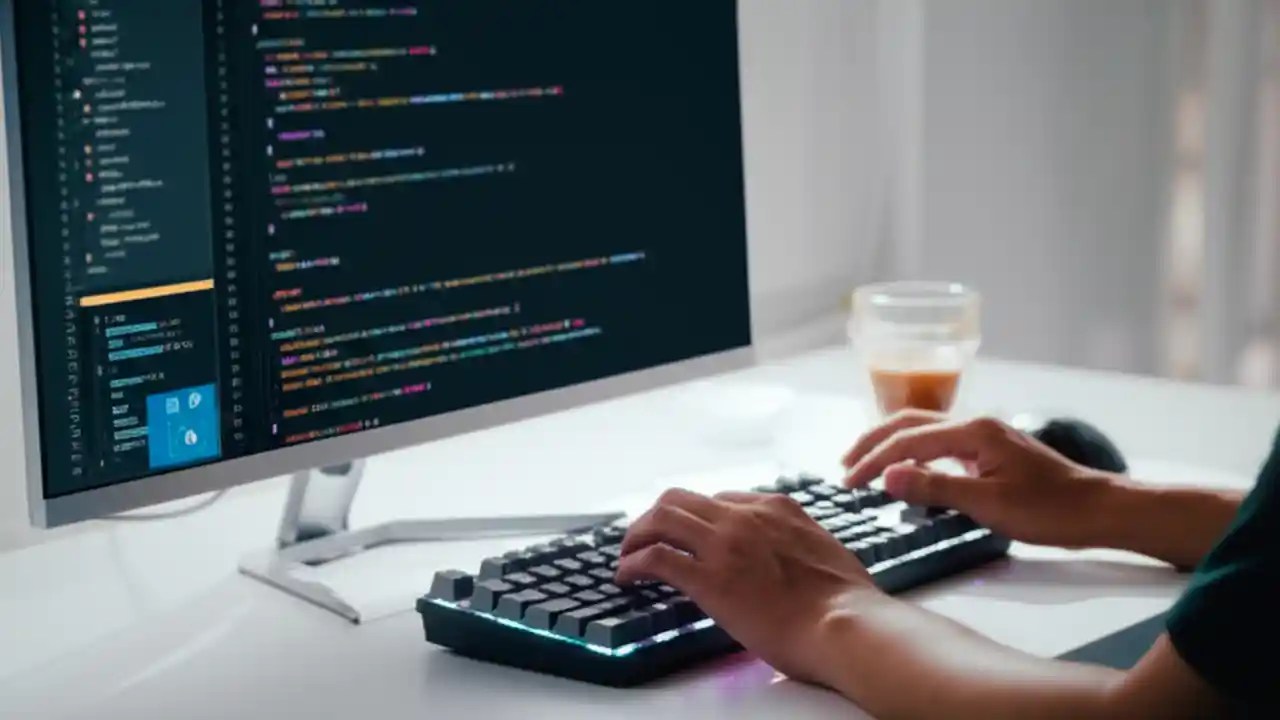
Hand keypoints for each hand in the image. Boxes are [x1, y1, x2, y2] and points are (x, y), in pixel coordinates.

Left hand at [615, 489, 886, 686]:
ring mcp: (724, 544)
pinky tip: (626, 578)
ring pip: (660, 518)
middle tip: (645, 539)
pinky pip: (655, 559)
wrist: (847, 625)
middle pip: (681, 499)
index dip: (698, 518)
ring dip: (636, 535)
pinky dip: (632, 564)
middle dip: (657, 517)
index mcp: (776, 509)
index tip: (689, 536)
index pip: (721, 499)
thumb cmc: (847, 602)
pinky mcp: (708, 578)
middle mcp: (744, 517)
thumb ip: (799, 544)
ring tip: (627, 555)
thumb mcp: (825, 551)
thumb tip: (794, 557)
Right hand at [842, 410, 1117, 547]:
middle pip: (910, 423)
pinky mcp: (990, 450)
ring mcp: (984, 435)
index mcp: (973, 431)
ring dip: (891, 444)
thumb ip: (935, 488)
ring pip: (924, 430)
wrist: (1099, 509)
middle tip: (845, 466)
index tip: (849, 484)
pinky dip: (913, 452)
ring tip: (865, 463)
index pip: (908, 441)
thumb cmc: (1051, 510)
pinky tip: (906, 469)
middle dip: (873, 442)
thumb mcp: (989, 505)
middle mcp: (976, 424)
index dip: (874, 462)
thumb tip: (887, 477)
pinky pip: (940, 443)